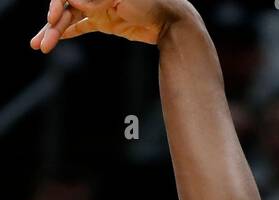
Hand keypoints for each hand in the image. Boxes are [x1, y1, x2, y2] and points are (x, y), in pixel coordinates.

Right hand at [31, 0, 185, 51]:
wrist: (169, 20)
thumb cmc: (149, 2)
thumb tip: (75, 0)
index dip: (57, 4)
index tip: (53, 19)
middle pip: (65, 7)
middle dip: (51, 25)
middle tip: (41, 44)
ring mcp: (96, 6)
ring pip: (69, 19)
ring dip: (55, 33)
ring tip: (40, 46)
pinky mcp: (102, 21)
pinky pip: (80, 26)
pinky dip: (67, 33)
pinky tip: (53, 41)